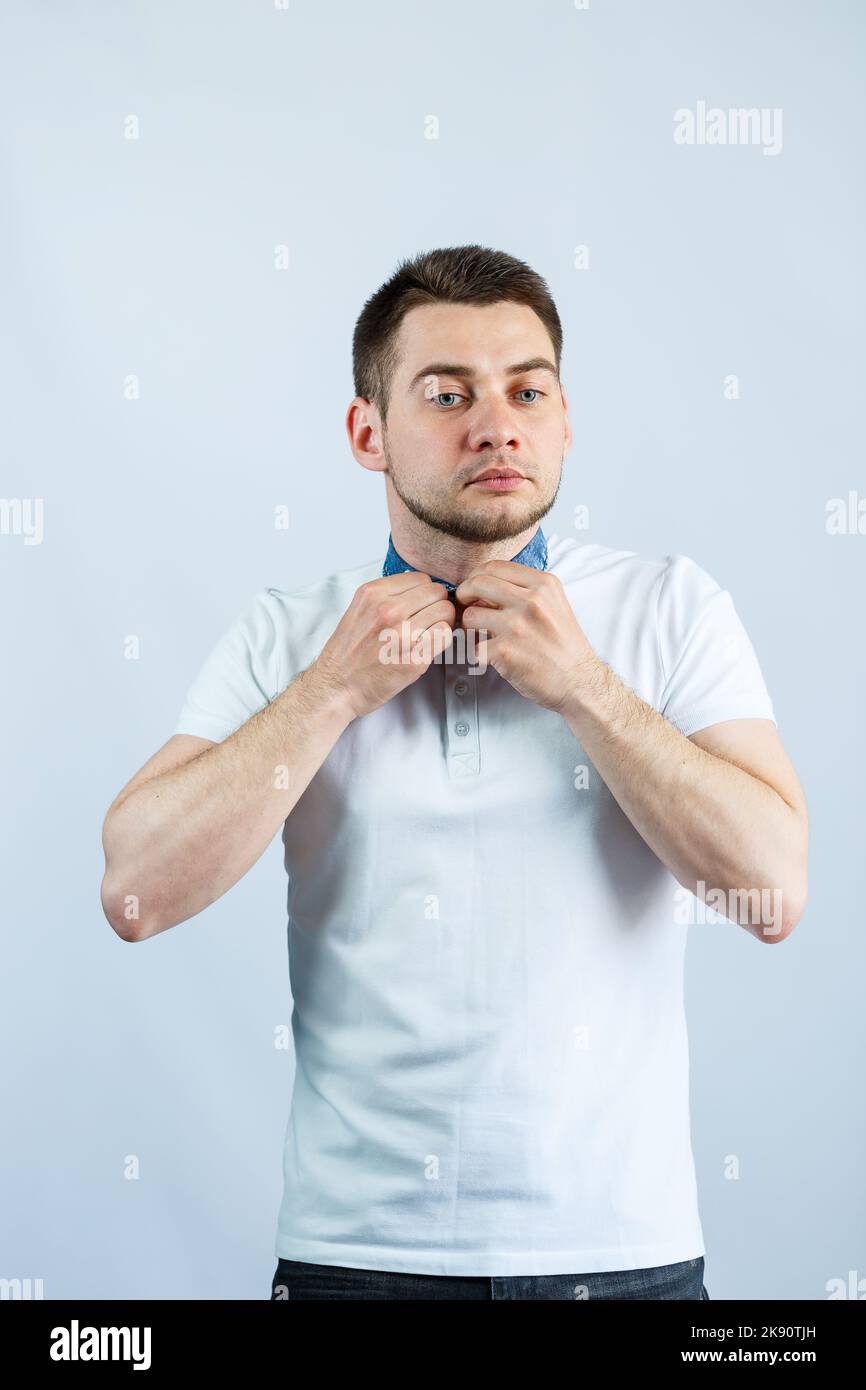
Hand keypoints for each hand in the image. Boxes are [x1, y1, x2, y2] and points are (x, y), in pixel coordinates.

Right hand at [311, 573, 455, 718]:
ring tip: (427, 633)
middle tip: (427, 619)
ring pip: (446, 611)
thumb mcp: (359, 610)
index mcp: (373, 594)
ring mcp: (403, 634)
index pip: (422, 578)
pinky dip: (441, 640)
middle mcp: (388, 611)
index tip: (420, 604)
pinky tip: (427, 646)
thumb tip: (420, 589)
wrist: (337, 686)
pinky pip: (445, 635)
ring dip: (441, 621)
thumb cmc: (348, 653)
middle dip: (436, 604)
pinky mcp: (415, 658)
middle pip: (437, 592)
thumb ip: (387, 596)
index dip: (424, 592)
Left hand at [455, 560, 598, 711]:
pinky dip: (478, 653)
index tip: (474, 587)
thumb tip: (485, 585)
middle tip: (465, 605)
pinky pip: (474, 646)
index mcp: (544, 585)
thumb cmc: (563, 644)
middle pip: (478, 584)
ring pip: (470, 615)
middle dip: (464, 594)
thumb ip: (524, 590)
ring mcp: (517, 626)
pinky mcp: (505, 651)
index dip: (477, 575)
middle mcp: (531, 601)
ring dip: (470, 626)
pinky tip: (492, 656)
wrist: (579, 680)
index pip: (495, 566)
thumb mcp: (554, 604)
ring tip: (481, 634)